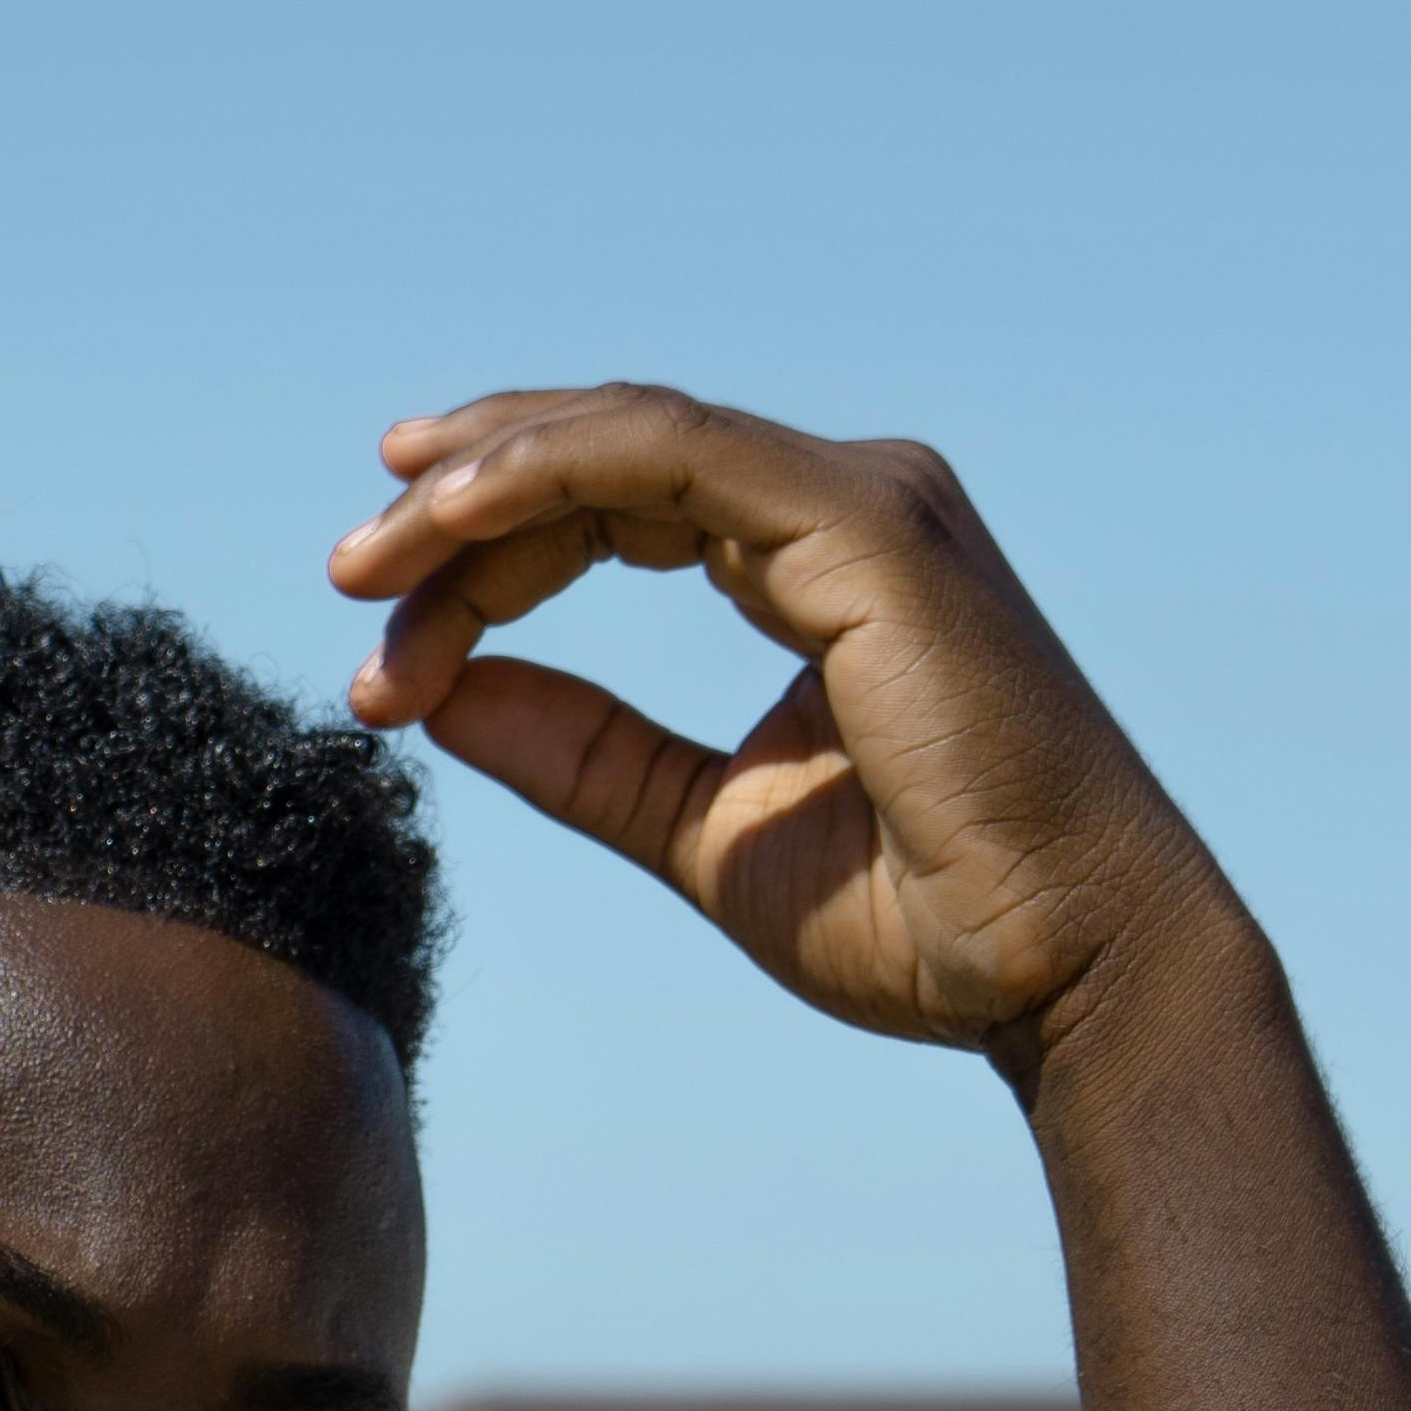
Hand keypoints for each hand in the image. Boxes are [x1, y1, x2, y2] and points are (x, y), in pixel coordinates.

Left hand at [329, 385, 1234, 1060]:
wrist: (1063, 970)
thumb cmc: (921, 915)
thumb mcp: (702, 829)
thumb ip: (586, 756)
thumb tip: (446, 698)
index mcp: (815, 560)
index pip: (615, 511)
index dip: (485, 560)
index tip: (384, 648)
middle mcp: (843, 504)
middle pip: (605, 461)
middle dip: (459, 510)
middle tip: (348, 576)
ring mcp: (862, 502)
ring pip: (626, 440)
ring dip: (482, 487)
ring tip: (371, 555)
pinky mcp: (867, 529)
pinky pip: (675, 457)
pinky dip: (553, 470)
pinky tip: (452, 518)